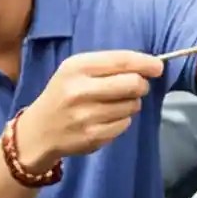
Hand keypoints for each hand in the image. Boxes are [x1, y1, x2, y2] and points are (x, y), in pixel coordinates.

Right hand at [14, 50, 163, 168]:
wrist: (39, 130)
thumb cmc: (63, 94)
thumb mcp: (76, 71)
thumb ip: (109, 66)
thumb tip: (150, 67)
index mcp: (76, 67)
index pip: (122, 60)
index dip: (146, 63)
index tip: (157, 67)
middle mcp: (80, 90)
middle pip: (132, 84)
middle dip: (141, 85)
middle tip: (136, 87)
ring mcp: (86, 116)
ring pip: (132, 105)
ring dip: (130, 104)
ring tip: (113, 104)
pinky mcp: (93, 136)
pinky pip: (124, 124)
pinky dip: (122, 121)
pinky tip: (106, 119)